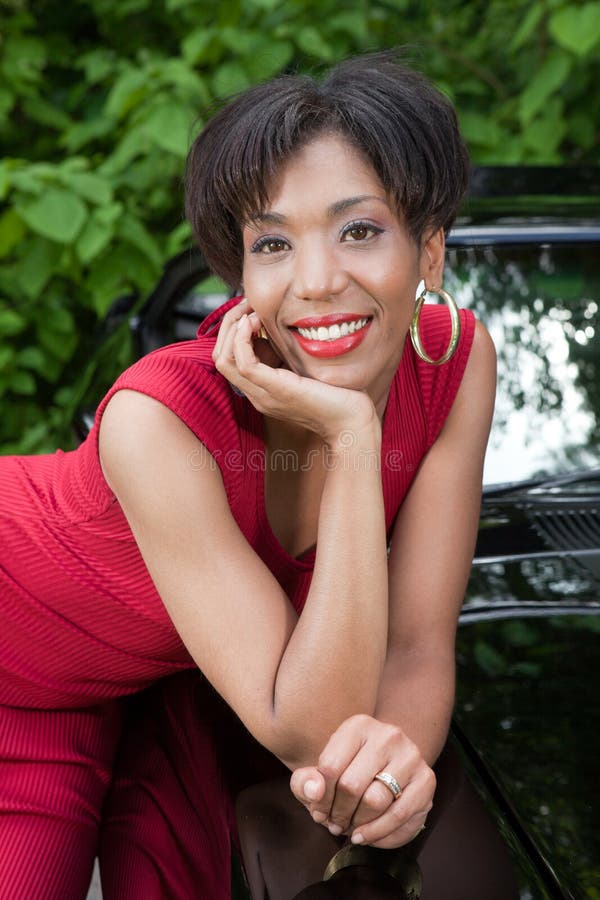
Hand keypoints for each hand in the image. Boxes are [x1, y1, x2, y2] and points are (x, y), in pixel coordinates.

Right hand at [212, 299, 377, 445]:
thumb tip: (276, 328)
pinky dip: (242, 339)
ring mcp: (264, 394)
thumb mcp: (305, 369)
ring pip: (224, 360)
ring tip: (251, 312)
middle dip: (228, 325)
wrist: (352, 423)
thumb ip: (288, 355)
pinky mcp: (276, 390)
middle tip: (246, 305)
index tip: (251, 309)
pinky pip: (243, 363)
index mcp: (262, 390)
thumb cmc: (338, 396)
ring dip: (233, 328)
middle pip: (220, 357)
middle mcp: (257, 394)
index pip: (229, 358)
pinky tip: (252, 322)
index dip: (234, 330)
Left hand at [290, 715, 434, 848]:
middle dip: (339, 813)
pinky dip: (379, 834)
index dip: (320, 798)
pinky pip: (400, 816)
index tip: (319, 811)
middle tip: (334, 824)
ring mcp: (410, 755)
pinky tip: (366, 835)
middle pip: (352, 786)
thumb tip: (314, 791)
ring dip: (358, 825)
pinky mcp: (427, 779)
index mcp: (358, 725)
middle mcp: (387, 734)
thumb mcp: (320, 771)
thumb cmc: (349, 769)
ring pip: (376, 802)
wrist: (389, 763)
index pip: (330, 766)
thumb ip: (305, 782)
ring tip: (350, 828)